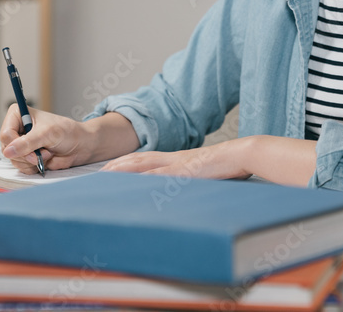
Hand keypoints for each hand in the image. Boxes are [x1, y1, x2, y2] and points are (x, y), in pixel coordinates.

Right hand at [0, 105, 93, 173]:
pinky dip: (32, 167)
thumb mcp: (47, 133)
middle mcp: (17, 128)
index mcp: (19, 114)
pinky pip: (20, 167)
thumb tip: (8, 151)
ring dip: (31, 161)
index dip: (16, 144)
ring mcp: (20, 144)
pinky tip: (44, 160)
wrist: (80, 146)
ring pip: (13, 159)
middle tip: (43, 151)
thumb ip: (27, 142)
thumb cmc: (67, 132)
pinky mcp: (26, 156)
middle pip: (7, 149)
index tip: (32, 146)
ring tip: (46, 153)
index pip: (6, 133)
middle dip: (26, 155)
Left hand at [101, 135, 317, 185]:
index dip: (127, 163)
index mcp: (177, 160)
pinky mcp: (185, 171)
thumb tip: (186, 188)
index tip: (110, 168)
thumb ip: (193, 179)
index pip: (146, 159)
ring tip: (106, 175)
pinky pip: (161, 175)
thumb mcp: (205, 174)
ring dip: (124, 169)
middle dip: (118, 165)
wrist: (243, 154)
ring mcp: (178, 164)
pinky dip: (145, 178)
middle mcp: (174, 159)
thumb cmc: (228, 165)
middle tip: (99, 172)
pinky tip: (133, 182)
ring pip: (144, 165)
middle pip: (139, 159)